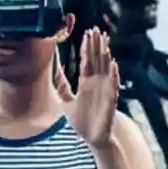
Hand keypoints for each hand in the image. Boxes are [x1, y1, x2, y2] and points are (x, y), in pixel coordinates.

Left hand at [54, 29, 120, 147]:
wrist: (92, 138)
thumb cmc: (82, 121)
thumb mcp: (67, 103)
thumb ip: (63, 89)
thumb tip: (53, 78)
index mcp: (86, 82)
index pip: (87, 60)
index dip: (87, 47)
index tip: (86, 33)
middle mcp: (96, 83)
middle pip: (97, 59)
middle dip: (96, 45)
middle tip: (96, 29)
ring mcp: (104, 89)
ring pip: (106, 68)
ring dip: (106, 55)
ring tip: (105, 41)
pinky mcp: (110, 99)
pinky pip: (113, 85)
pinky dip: (113, 75)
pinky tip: (113, 64)